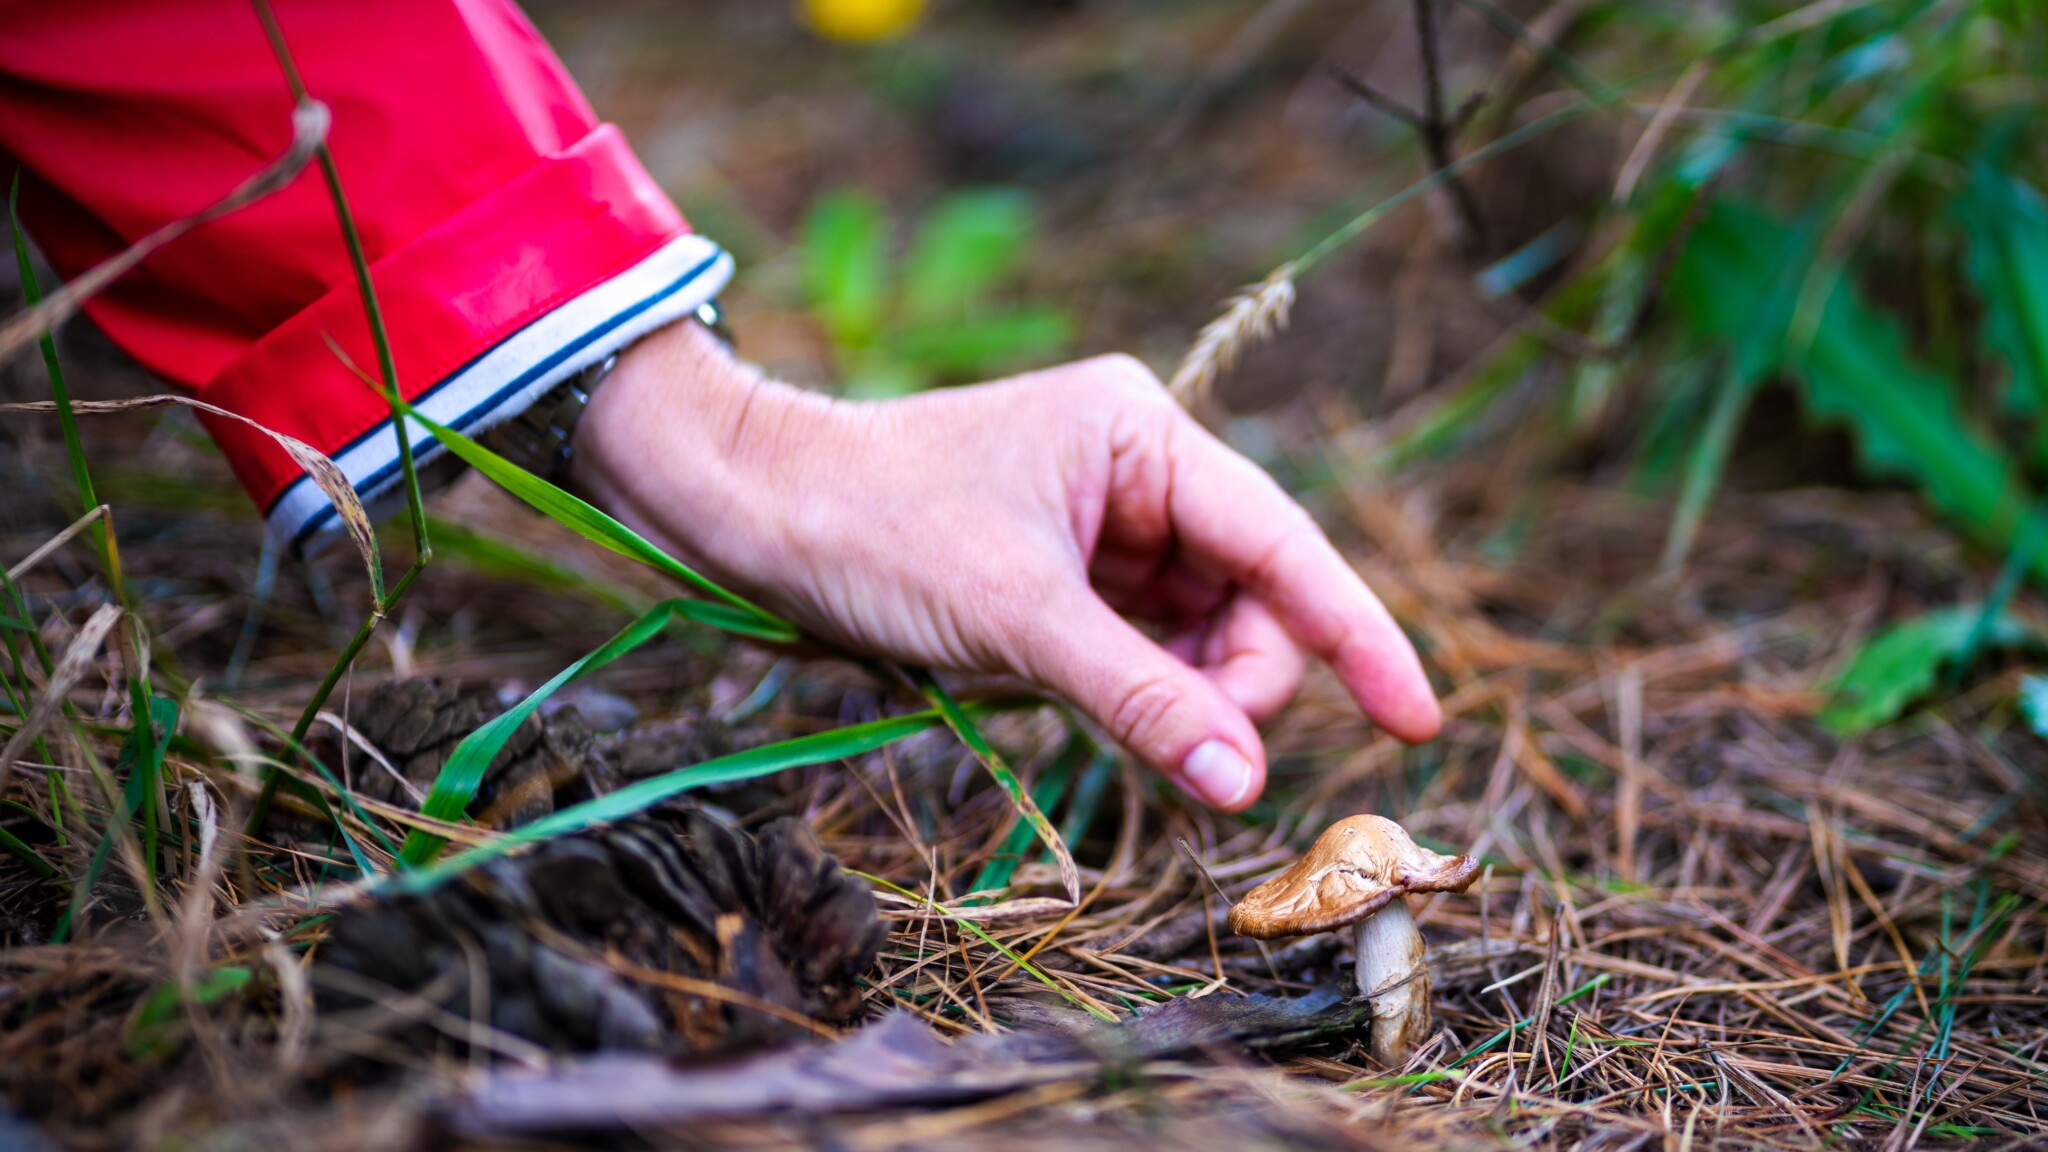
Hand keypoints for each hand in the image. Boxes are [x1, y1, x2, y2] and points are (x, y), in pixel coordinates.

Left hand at [569, 321, 1439, 810]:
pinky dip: (1136, 690)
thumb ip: (1141, 698)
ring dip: (1181, 692)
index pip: (1283, 546)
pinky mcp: (1067, 571)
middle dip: (1234, 682)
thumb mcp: (1017, 619)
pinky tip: (1085, 700)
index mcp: (1143, 436)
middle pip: (1250, 601)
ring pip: (1198, 634)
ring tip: (1104, 713)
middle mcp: (1138, 470)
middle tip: (1181, 744)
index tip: (1419, 719)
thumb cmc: (876, 529)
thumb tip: (1245, 785)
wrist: (751, 507)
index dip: (1357, 635)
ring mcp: (1103, 524)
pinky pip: (1141, 646)